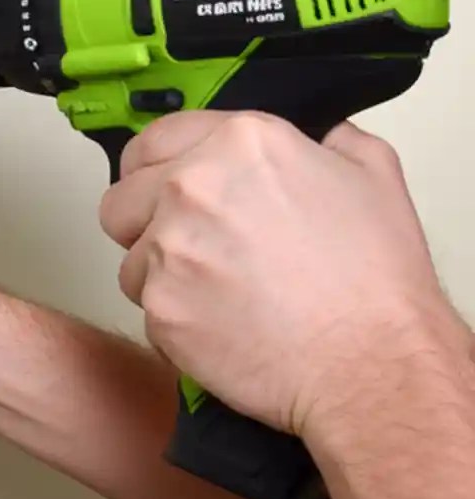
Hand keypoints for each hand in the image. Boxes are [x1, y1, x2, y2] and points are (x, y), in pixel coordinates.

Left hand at [98, 111, 470, 439]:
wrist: (371, 362)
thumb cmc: (377, 280)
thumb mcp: (373, 176)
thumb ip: (332, 142)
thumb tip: (321, 137)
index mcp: (238, 143)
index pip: (152, 141)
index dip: (155, 168)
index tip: (162, 188)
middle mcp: (191, 186)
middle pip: (121, 199)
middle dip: (143, 222)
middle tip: (188, 248)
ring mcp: (169, 248)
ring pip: (130, 259)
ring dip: (161, 276)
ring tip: (218, 295)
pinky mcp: (159, 306)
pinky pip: (146, 309)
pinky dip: (175, 320)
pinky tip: (221, 326)